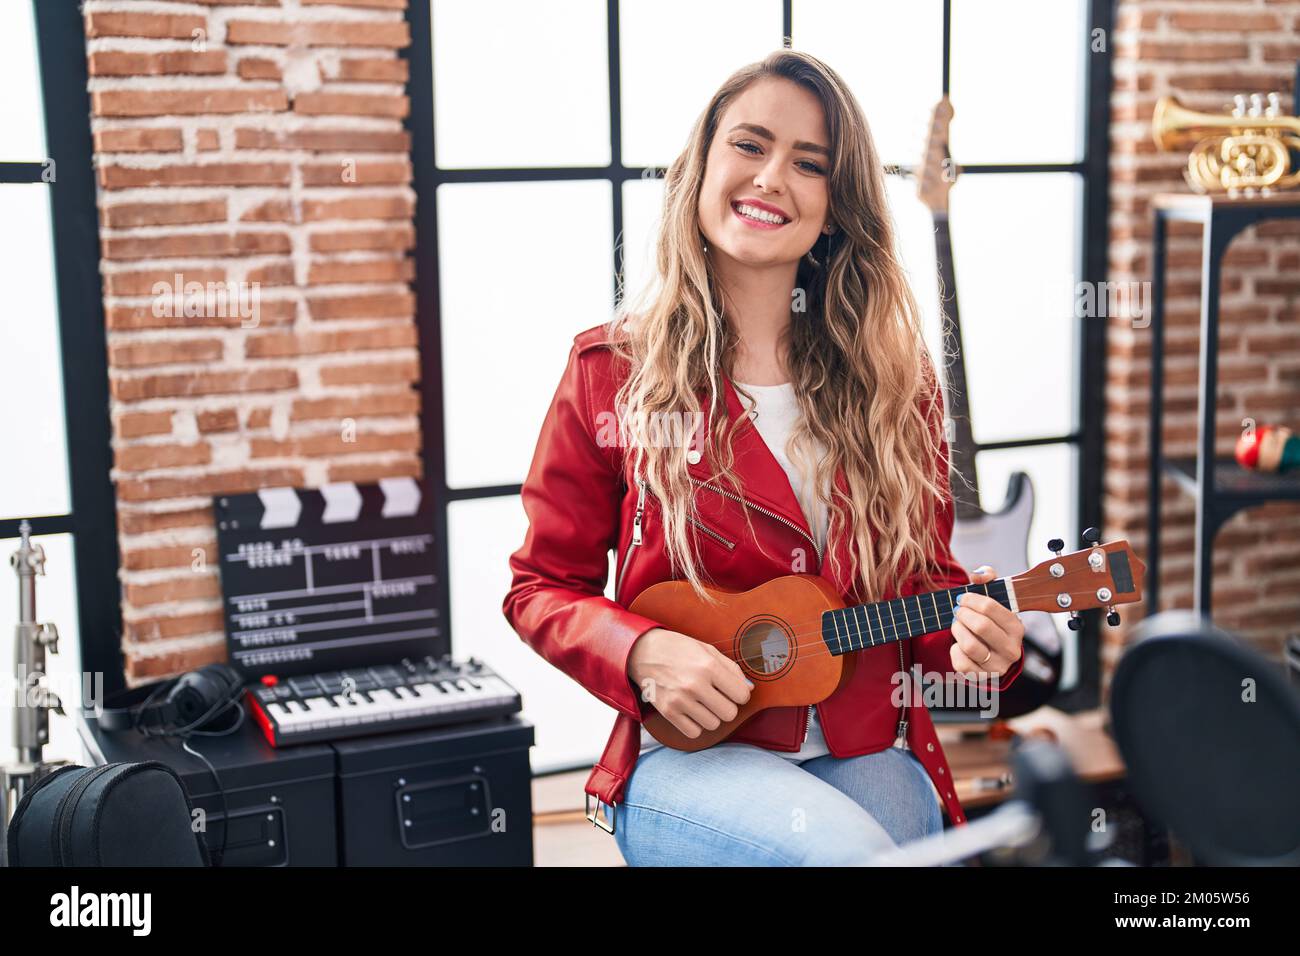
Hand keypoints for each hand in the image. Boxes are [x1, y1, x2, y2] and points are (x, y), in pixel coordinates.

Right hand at [627, 627, 751, 738]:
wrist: (641, 651)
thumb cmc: (678, 648)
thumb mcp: (707, 649)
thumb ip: (731, 669)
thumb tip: (749, 689)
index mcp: (708, 666)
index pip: (741, 695)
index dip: (740, 693)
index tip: (732, 690)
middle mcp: (695, 685)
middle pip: (729, 713)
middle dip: (727, 706)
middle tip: (717, 696)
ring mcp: (680, 700)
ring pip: (713, 724)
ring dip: (711, 715)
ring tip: (702, 702)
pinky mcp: (668, 712)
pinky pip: (694, 732)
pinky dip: (695, 725)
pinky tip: (691, 711)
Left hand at [950, 565, 1024, 680]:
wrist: (992, 651)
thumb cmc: (991, 619)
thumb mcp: (994, 596)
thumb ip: (988, 578)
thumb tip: (976, 576)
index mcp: (1017, 627)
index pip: (990, 607)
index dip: (970, 599)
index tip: (962, 598)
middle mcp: (1011, 649)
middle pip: (981, 626)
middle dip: (963, 614)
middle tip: (957, 611)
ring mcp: (998, 666)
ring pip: (970, 645)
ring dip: (957, 630)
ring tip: (957, 625)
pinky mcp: (981, 677)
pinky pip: (960, 663)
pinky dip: (954, 650)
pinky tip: (958, 644)